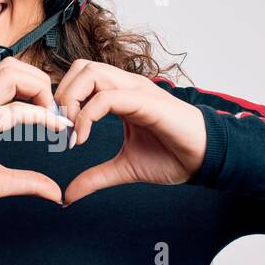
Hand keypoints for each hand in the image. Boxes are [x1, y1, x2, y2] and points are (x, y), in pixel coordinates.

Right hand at [0, 58, 72, 226]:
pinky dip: (39, 115)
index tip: (56, 116)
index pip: (9, 75)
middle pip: (11, 65)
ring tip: (52, 116)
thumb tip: (55, 192)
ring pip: (10, 75)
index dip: (38, 88)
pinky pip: (12, 111)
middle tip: (55, 112)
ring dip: (39, 90)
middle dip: (41, 81)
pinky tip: (53, 127)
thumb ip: (27, 182)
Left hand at [55, 60, 207, 205]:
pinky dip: (87, 115)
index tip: (61, 134)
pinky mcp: (146, 102)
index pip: (82, 78)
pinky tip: (82, 138)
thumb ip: (95, 178)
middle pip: (81, 67)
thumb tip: (67, 196)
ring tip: (72, 130)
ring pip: (91, 73)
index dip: (63, 101)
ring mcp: (137, 90)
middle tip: (62, 128)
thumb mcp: (123, 168)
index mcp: (121, 94)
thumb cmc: (171, 156)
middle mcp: (127, 86)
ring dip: (72, 100)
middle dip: (62, 95)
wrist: (203, 160)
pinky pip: (108, 97)